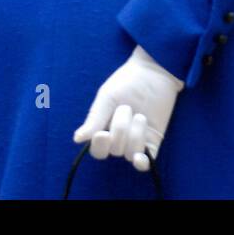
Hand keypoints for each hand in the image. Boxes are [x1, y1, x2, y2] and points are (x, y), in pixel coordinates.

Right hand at [73, 46, 183, 171]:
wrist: (155, 71)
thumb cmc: (127, 81)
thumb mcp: (107, 97)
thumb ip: (95, 118)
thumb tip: (78, 139)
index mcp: (104, 128)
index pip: (98, 150)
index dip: (99, 146)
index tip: (102, 134)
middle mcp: (120, 138)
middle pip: (115, 149)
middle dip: (120, 129)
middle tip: (126, 108)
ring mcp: (137, 140)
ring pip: (130, 154)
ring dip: (135, 136)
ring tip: (140, 116)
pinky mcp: (154, 139)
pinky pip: (147, 161)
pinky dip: (142, 163)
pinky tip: (141, 158)